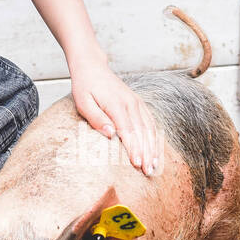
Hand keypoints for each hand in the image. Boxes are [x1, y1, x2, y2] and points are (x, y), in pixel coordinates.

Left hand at [68, 54, 159, 175]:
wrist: (92, 67)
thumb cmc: (85, 87)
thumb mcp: (83, 102)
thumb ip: (97, 119)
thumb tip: (110, 134)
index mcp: (116, 104)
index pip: (128, 130)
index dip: (134, 148)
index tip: (137, 164)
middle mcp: (130, 103)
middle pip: (142, 132)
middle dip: (146, 153)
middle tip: (148, 171)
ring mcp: (136, 103)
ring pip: (150, 128)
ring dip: (153, 148)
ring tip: (154, 166)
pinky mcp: (139, 104)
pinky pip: (151, 122)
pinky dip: (155, 138)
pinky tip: (156, 151)